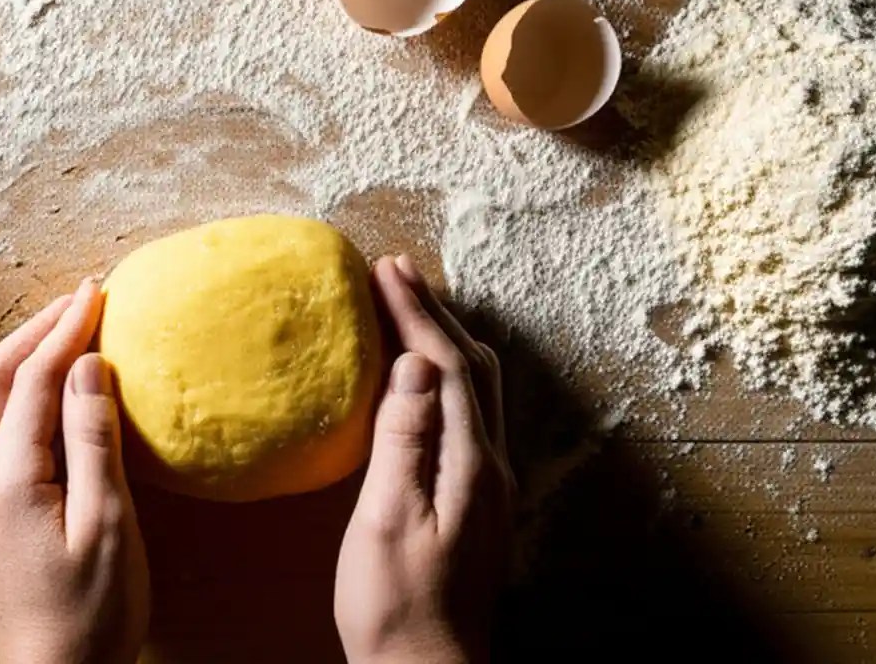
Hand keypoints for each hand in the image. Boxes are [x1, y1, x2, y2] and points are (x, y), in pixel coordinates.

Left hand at [0, 281, 149, 663]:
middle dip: (34, 330)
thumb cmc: (93, 612)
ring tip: (66, 328)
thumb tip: (90, 366)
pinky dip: (17, 390)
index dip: (66, 330)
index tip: (98, 292)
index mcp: (6, 480)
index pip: (32, 381)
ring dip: (21, 356)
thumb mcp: (109, 525)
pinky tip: (50, 385)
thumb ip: (95, 441)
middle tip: (80, 299)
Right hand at [335, 255, 515, 663]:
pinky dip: (445, 373)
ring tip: (410, 305)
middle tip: (396, 270)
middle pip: (471, 367)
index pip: (446, 367)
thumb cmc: (394, 606)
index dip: (416, 314)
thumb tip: (416, 365)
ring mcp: (488, 482)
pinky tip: (423, 375)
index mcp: (469, 465)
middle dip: (434, 313)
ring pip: (476, 387)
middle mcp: (490, 465)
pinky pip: (467, 411)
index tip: (385, 269)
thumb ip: (403, 441)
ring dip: (444, 339)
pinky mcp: (476, 498)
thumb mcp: (386, 522)